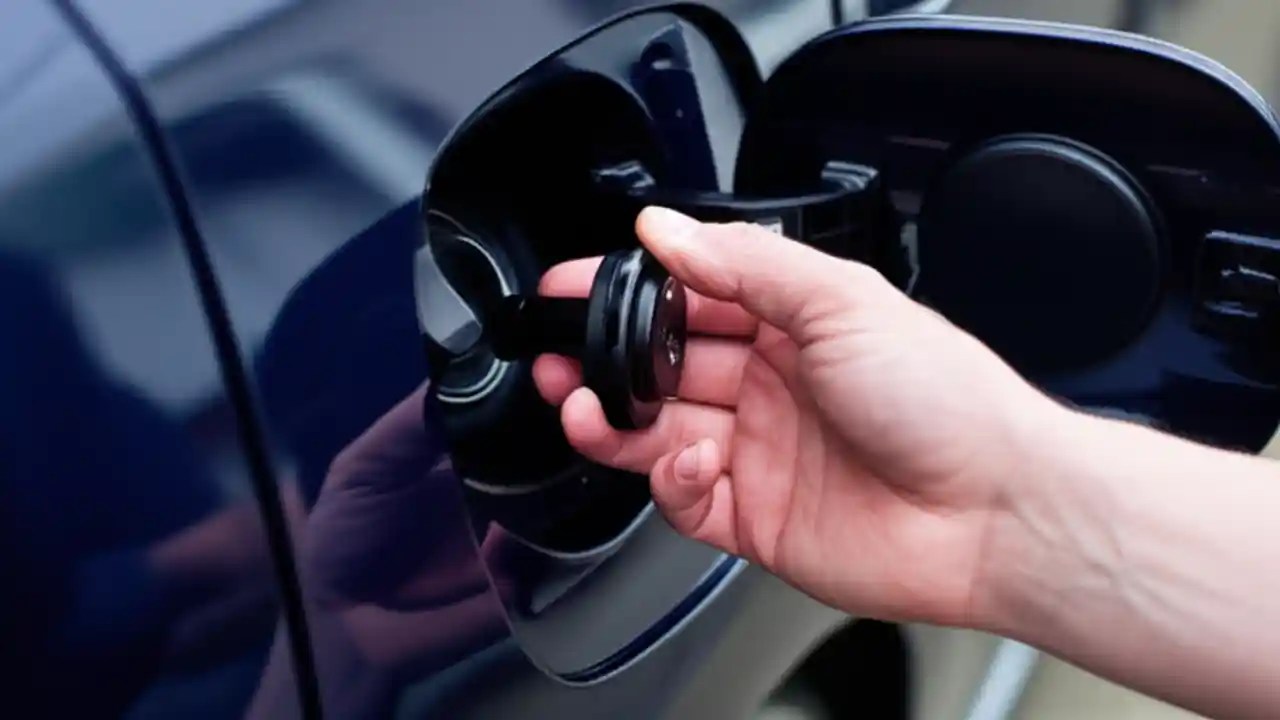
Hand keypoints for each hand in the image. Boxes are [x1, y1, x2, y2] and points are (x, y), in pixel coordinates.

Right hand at [533, 207, 1066, 625]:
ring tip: (581, 405)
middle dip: (603, 357)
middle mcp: (771, 386)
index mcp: (792, 324)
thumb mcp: (841, 298)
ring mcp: (760, 453)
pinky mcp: (755, 517)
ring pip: (657, 432)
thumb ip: (743, 261)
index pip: (688, 296)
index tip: (574, 283)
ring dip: (611, 418)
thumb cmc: (944, 399)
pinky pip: (683, 497)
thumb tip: (665, 229)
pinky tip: (683, 461)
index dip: (627, 289)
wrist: (994, 510)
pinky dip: (666, 479)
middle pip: (661, 366)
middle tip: (559, 352)